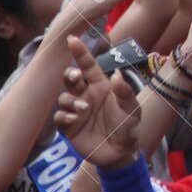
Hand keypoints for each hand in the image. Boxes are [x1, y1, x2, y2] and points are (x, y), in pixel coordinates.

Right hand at [53, 35, 140, 168]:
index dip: (80, 52)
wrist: (120, 153)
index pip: (88, 65)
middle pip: (71, 79)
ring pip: (63, 97)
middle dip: (69, 75)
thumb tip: (116, 74)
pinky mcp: (69, 127)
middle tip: (75, 77)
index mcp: (101, 86)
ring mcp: (76, 110)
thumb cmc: (128, 127)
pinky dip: (64, 116)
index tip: (71, 38)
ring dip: (70, 100)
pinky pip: (59, 117)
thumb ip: (125, 93)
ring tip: (84, 109)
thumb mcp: (132, 109)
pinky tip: (74, 120)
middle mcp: (86, 95)